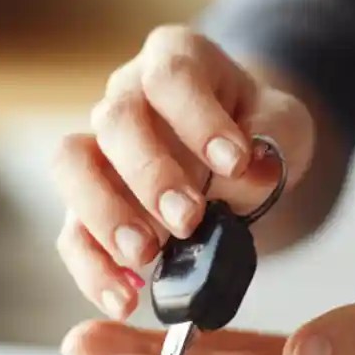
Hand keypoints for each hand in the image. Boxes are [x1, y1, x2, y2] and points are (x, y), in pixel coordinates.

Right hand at [51, 24, 314, 320]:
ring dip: (105, 214)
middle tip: (188, 219)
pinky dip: (93, 266)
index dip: (197, 117)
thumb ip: (271, 140)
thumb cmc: (255, 131)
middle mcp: (126, 95)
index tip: (233, 161)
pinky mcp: (86, 201)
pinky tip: (125, 295)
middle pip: (115, 119)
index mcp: (175, 59)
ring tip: (146, 256)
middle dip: (150, 174)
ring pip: (73, 165)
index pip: (171, 75)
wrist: (234, 159)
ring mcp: (99, 146)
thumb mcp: (282, 125)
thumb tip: (242, 174)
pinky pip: (71, 230)